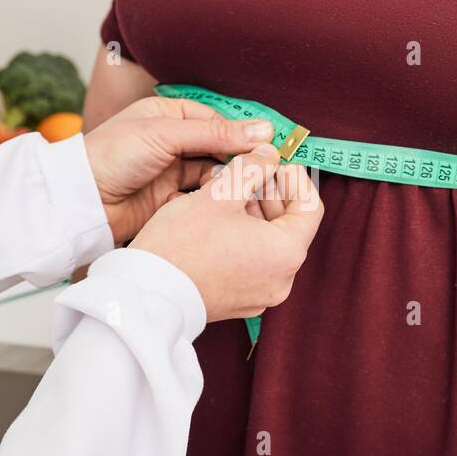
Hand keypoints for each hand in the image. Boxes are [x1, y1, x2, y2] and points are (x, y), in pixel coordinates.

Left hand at [83, 96, 274, 244]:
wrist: (80, 200)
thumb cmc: (112, 156)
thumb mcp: (165, 134)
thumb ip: (214, 133)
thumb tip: (262, 129)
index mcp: (168, 116)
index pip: (217, 121)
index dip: (244, 133)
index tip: (271, 145)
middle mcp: (172, 141)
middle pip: (218, 148)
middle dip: (241, 158)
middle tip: (269, 170)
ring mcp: (172, 171)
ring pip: (214, 174)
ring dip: (230, 180)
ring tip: (251, 187)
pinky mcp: (170, 199)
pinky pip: (202, 196)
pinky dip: (215, 199)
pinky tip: (229, 203)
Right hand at [131, 144, 323, 321]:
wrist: (146, 292)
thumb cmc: (183, 242)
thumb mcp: (220, 193)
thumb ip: (252, 168)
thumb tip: (269, 154)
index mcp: (286, 252)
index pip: (310, 207)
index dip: (294, 178)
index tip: (274, 162)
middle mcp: (281, 279)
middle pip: (289, 226)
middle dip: (270, 192)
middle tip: (249, 170)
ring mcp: (261, 294)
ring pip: (268, 242)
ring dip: (253, 212)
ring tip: (226, 191)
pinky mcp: (240, 301)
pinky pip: (252, 261)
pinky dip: (242, 236)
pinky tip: (217, 218)